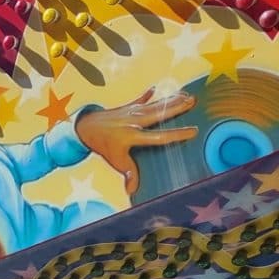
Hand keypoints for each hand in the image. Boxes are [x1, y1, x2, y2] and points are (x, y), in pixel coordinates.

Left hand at [75, 89, 196, 197]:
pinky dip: (146, 95)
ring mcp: (131, 112)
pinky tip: (154, 88)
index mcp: (132, 136)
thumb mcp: (114, 160)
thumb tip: (132, 190)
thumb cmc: (103, 146)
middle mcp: (133, 122)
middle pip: (159, 114)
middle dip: (176, 107)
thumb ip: (127, 172)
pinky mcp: (128, 106)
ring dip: (170, 99)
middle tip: (193, 101)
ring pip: (154, 105)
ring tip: (186, 95)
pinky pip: (140, 99)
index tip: (193, 132)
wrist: (85, 128)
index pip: (159, 137)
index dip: (177, 135)